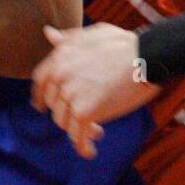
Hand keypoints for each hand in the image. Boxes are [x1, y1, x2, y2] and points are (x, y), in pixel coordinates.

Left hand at [30, 22, 160, 157]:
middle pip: (53, 103)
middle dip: (66, 112)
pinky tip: (90, 151)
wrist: (144, 56)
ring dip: (77, 130)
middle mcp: (60, 74)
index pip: (40, 80)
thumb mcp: (90, 34)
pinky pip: (77, 136)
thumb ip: (67, 39)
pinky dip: (83, 146)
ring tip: (96, 131)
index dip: (41, 95)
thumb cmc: (122, 44)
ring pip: (64, 121)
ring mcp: (70, 93)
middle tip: (84, 119)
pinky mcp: (84, 111)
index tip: (41, 106)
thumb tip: (48, 33)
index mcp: (60, 56)